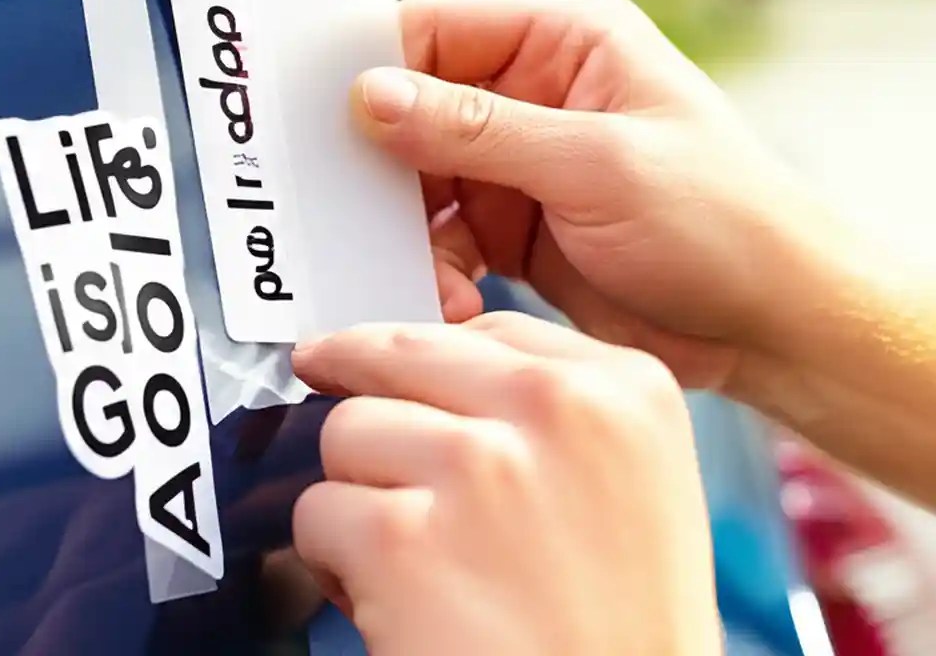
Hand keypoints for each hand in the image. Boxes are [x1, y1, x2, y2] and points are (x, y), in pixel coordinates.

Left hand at [290, 313, 720, 655]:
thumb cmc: (624, 632)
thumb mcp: (636, 487)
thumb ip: (555, 417)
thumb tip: (442, 379)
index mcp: (625, 392)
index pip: (487, 329)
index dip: (426, 355)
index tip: (388, 359)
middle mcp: (556, 411)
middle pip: (401, 355)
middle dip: (361, 387)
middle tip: (320, 371)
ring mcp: (476, 467)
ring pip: (347, 430)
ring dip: (357, 494)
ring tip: (409, 557)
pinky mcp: (402, 540)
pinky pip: (318, 514)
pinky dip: (334, 563)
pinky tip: (390, 600)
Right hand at [359, 0, 835, 388]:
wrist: (769, 324)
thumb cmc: (722, 222)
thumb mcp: (596, 165)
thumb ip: (477, 131)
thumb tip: (372, 98)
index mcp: (564, 42)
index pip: (436, 34)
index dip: (375, 73)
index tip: (324, 124)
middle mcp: (533, 96)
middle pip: (414, 113)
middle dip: (383, 170)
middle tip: (352, 216)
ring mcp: (520, 166)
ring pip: (420, 185)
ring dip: (408, 233)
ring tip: (418, 275)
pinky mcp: (515, 230)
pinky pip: (443, 240)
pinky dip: (434, 271)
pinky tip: (452, 300)